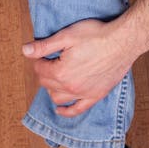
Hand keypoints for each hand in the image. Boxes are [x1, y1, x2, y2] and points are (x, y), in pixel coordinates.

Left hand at [22, 17, 137, 116]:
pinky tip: (60, 109)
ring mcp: (83, 93)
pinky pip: (77, 109)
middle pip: (46, 83)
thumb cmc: (97, 35)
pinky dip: (66, 111)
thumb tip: (25, 51)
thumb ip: (44, 46)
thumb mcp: (67, 35)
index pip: (39, 69)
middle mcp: (70, 86)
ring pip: (57, 97)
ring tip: (56, 77)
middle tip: (50, 60)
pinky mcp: (96, 95)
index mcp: (61, 71)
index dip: (39, 59)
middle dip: (44, 72)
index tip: (45, 52)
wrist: (123, 41)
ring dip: (52, 88)